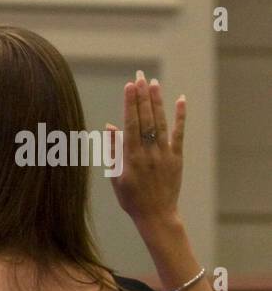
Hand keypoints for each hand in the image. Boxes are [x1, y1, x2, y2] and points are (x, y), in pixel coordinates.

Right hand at [106, 70, 184, 225]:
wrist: (155, 215)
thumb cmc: (130, 198)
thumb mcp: (115, 177)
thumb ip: (112, 151)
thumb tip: (110, 127)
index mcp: (130, 157)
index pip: (131, 123)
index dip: (130, 103)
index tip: (129, 85)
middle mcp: (148, 152)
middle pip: (145, 118)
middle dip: (142, 95)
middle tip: (140, 76)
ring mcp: (164, 154)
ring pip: (160, 122)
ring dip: (157, 101)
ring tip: (154, 82)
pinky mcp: (176, 158)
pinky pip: (178, 134)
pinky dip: (180, 116)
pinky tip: (180, 100)